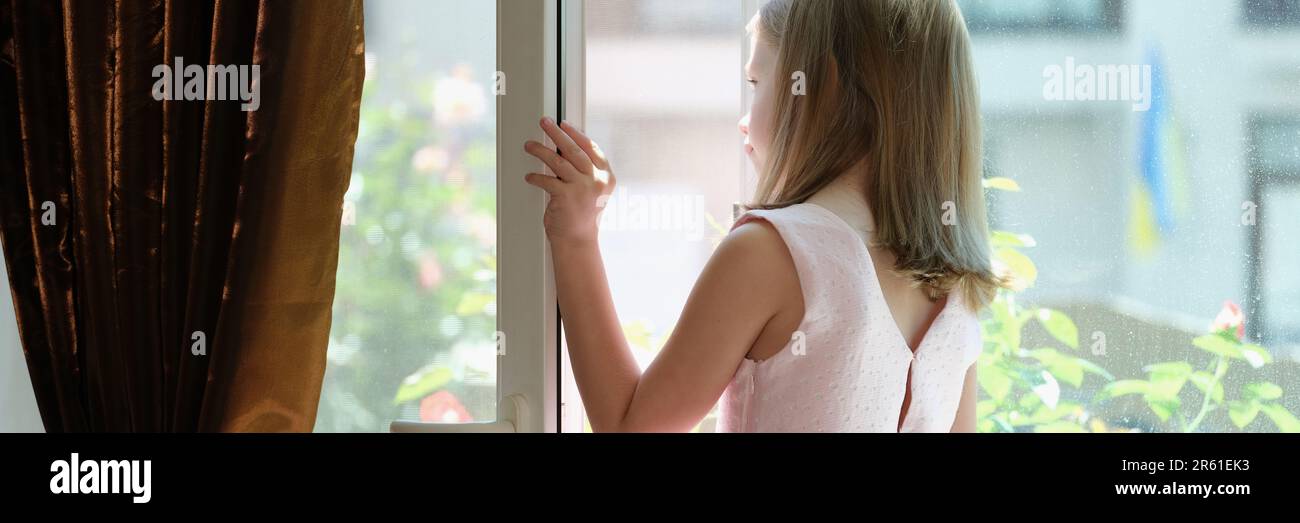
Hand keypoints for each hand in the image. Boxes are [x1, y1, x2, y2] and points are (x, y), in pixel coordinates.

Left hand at [523, 117, 616, 245]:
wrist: (578, 241)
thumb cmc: (583, 215)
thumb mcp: (592, 191)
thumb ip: (585, 172)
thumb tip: (564, 148)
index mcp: (606, 177)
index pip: (591, 148)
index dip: (576, 134)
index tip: (564, 124)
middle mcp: (596, 180)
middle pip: (574, 150)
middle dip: (557, 133)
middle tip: (544, 122)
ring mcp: (582, 188)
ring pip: (558, 161)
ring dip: (540, 151)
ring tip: (529, 145)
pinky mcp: (566, 197)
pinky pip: (547, 180)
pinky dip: (535, 177)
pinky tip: (529, 176)